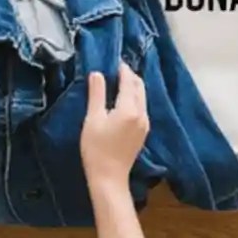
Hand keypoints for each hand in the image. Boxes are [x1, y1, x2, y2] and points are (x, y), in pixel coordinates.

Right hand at [81, 62, 149, 189]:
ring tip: (119, 81)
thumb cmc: (96, 148)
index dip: (122, 69)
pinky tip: (123, 100)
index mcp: (129, 109)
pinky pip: (142, 108)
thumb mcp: (93, 118)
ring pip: (142, 97)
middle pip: (139, 87)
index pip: (129, 81)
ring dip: (133, 87)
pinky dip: (134, 98)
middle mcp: (142, 114)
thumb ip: (97, 94)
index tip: (114, 60)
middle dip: (130, 76)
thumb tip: (97, 74)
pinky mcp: (143, 132)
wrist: (109, 177)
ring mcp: (145, 124)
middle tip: (116, 69)